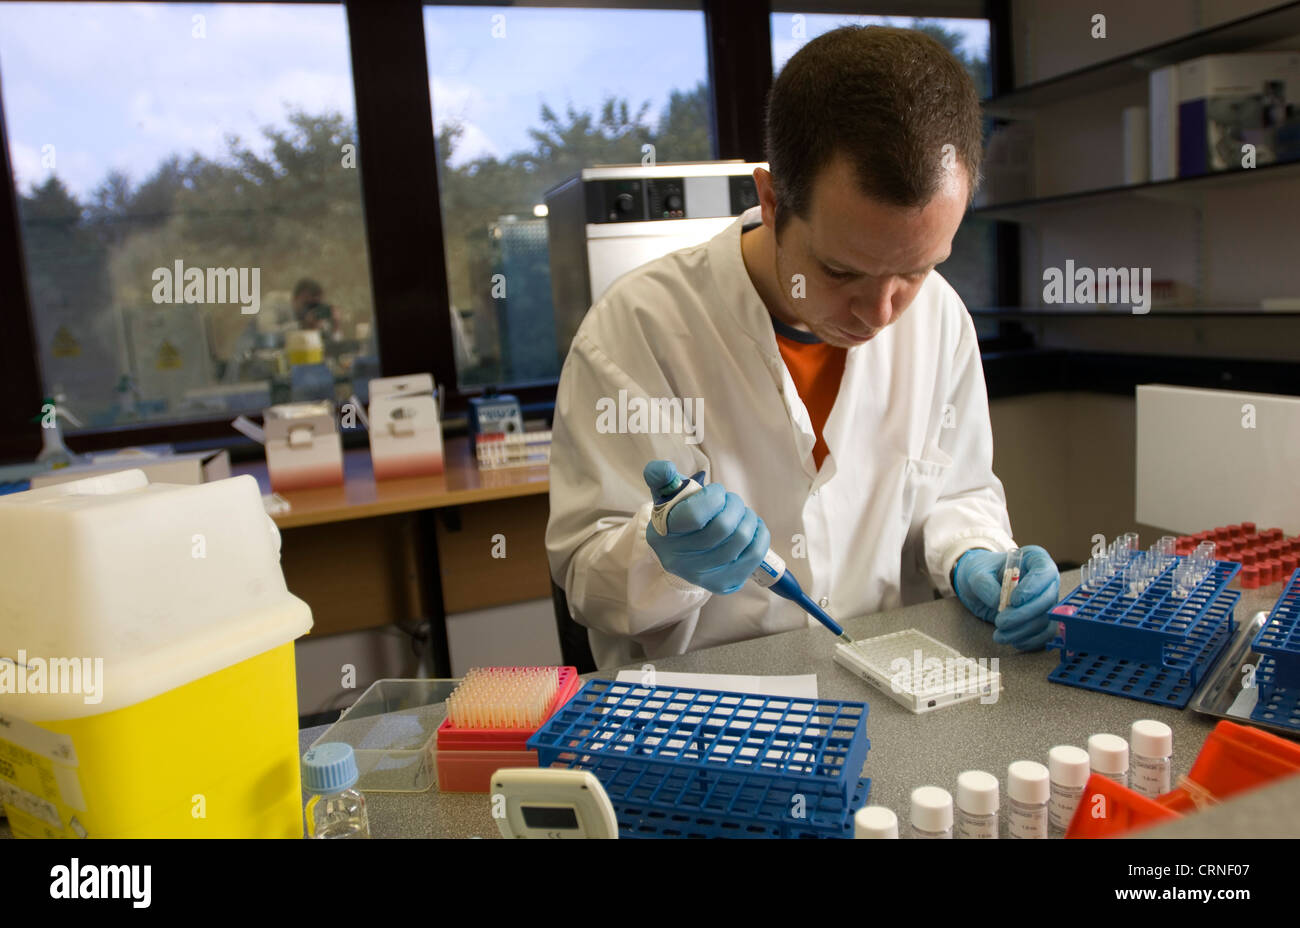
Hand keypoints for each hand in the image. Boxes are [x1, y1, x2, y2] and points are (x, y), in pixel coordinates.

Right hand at [643, 461, 769, 593]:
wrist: (682, 552)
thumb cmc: (678, 517)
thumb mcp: (665, 495)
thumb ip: (661, 476)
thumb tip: (665, 468)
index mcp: (662, 535)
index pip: (695, 515)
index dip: (714, 497)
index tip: (716, 492)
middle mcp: (678, 561)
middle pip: (723, 527)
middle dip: (735, 505)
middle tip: (731, 501)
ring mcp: (702, 576)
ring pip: (741, 540)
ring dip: (748, 518)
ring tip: (741, 514)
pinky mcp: (724, 584)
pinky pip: (755, 555)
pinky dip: (760, 535)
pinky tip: (752, 528)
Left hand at [953, 545, 1060, 649]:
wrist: (982, 583)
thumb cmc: (983, 571)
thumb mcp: (977, 572)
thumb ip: (986, 585)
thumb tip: (999, 604)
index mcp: (1035, 559)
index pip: (1045, 572)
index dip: (1032, 588)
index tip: (1013, 601)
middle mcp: (1046, 580)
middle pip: (1048, 599)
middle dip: (1024, 614)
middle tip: (1001, 622)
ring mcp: (1047, 600)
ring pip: (1046, 619)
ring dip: (1024, 631)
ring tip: (1000, 635)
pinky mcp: (1044, 618)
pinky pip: (1046, 633)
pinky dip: (1031, 640)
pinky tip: (1014, 641)